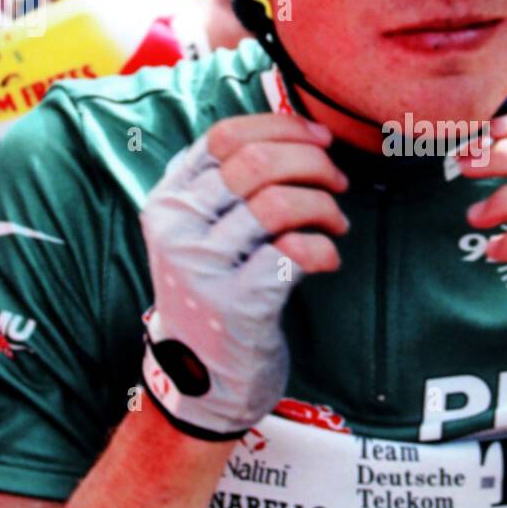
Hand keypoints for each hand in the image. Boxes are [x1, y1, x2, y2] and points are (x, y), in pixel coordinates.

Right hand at [140, 113, 349, 439]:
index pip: (227, 135)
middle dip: (313, 163)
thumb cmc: (218, 290)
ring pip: (277, 203)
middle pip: (256, 163)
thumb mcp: (205, 230)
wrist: (203, 379)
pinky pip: (295, 252)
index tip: (321, 139)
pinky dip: (323, 249)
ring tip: (336, 223)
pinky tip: (327, 259)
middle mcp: (176, 227)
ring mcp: (203, 267)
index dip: (283, 128)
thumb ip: (234, 182)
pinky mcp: (237, 303)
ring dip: (323, 206)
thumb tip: (304, 133)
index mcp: (169, 198)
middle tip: (337, 183)